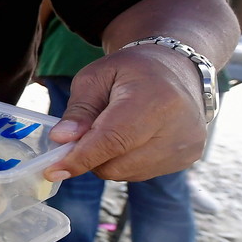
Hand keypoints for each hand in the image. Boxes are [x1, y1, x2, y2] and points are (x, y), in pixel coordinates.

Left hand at [42, 46, 208, 182]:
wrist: (175, 68)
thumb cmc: (130, 70)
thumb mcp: (94, 77)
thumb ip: (78, 110)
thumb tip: (61, 140)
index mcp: (155, 100)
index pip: (113, 140)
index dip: (81, 158)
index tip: (53, 171)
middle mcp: (179, 128)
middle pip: (117, 163)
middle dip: (89, 156)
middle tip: (81, 135)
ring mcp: (187, 146)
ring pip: (126, 173)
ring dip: (106, 159)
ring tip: (111, 128)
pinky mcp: (188, 158)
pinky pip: (140, 173)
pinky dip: (124, 161)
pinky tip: (131, 137)